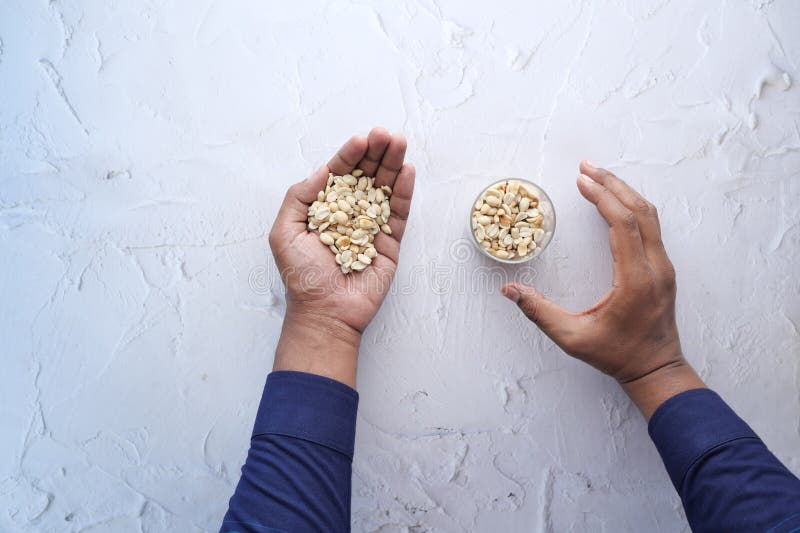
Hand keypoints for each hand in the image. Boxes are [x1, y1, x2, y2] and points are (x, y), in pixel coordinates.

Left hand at [268, 128, 414, 387]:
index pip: (339, 174)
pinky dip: (404, 191)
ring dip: (392, 164)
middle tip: (385, 134)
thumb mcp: (284, 232)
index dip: (349, 155)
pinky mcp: (390, 242)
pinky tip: (407, 171)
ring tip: (399, 142)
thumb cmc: (301, 276)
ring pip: (384, 188)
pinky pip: (399, 213)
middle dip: (376, 153)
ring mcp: (371, 226)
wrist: (325, 313)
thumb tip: (323, 170)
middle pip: (366, 175)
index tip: (360, 138)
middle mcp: (349, 213)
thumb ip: (299, 197)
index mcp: (323, 209)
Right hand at [502, 161, 703, 418]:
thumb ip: (539, 312)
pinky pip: (652, 227)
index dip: (603, 198)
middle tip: (586, 167)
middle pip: (640, 211)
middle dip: (612, 185)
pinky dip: (633, 207)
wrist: (656, 369)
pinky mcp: (664, 269)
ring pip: (650, 216)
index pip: (623, 225)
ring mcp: (664, 267)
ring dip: (624, 192)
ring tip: (599, 176)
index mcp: (636, 280)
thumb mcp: (572, 338)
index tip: (582, 180)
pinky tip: (616, 201)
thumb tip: (509, 291)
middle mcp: (656, 267)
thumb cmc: (616, 355)